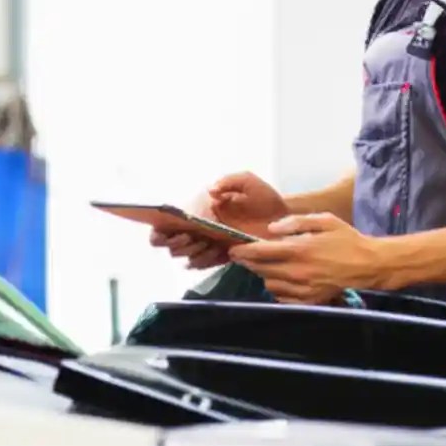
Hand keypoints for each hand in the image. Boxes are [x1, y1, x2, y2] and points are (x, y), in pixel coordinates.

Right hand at [150, 172, 288, 270]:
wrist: (285, 223)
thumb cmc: (265, 200)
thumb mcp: (250, 182)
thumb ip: (230, 181)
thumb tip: (211, 192)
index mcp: (198, 210)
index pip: (165, 224)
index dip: (159, 230)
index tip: (172, 228)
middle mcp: (198, 229)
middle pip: (170, 245)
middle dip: (176, 243)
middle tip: (191, 237)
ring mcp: (209, 245)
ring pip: (186, 257)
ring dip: (193, 252)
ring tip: (209, 243)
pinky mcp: (222, 257)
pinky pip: (204, 265)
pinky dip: (206, 260)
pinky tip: (219, 252)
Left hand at [229, 213, 385, 304]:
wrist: (368, 265)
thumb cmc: (346, 239)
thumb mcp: (324, 220)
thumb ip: (295, 222)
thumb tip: (271, 230)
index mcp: (299, 249)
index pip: (261, 252)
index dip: (243, 251)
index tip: (234, 249)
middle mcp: (297, 271)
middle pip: (261, 269)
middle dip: (249, 262)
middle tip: (246, 256)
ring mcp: (302, 289)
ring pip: (269, 284)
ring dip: (265, 274)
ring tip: (270, 265)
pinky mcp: (309, 300)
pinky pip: (282, 297)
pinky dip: (278, 288)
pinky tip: (284, 279)